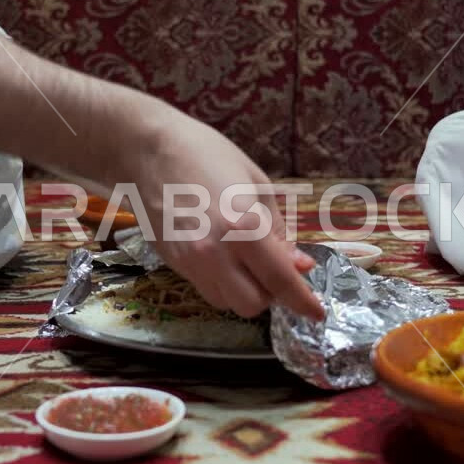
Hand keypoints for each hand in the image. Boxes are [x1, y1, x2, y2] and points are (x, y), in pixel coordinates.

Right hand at [127, 112, 323, 320]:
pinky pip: (206, 290)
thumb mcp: (256, 183)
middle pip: (253, 304)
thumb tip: (300, 266)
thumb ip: (279, 230)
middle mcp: (215, 252)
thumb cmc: (206, 154)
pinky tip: (223, 258)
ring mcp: (190, 261)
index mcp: (243, 226)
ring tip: (247, 263)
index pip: (281, 280)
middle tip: (275, 271)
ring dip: (245, 292)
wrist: (145, 150)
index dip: (303, 301)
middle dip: (271, 295)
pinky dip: (223, 285)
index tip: (318, 313)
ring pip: (228, 303)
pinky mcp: (172, 264)